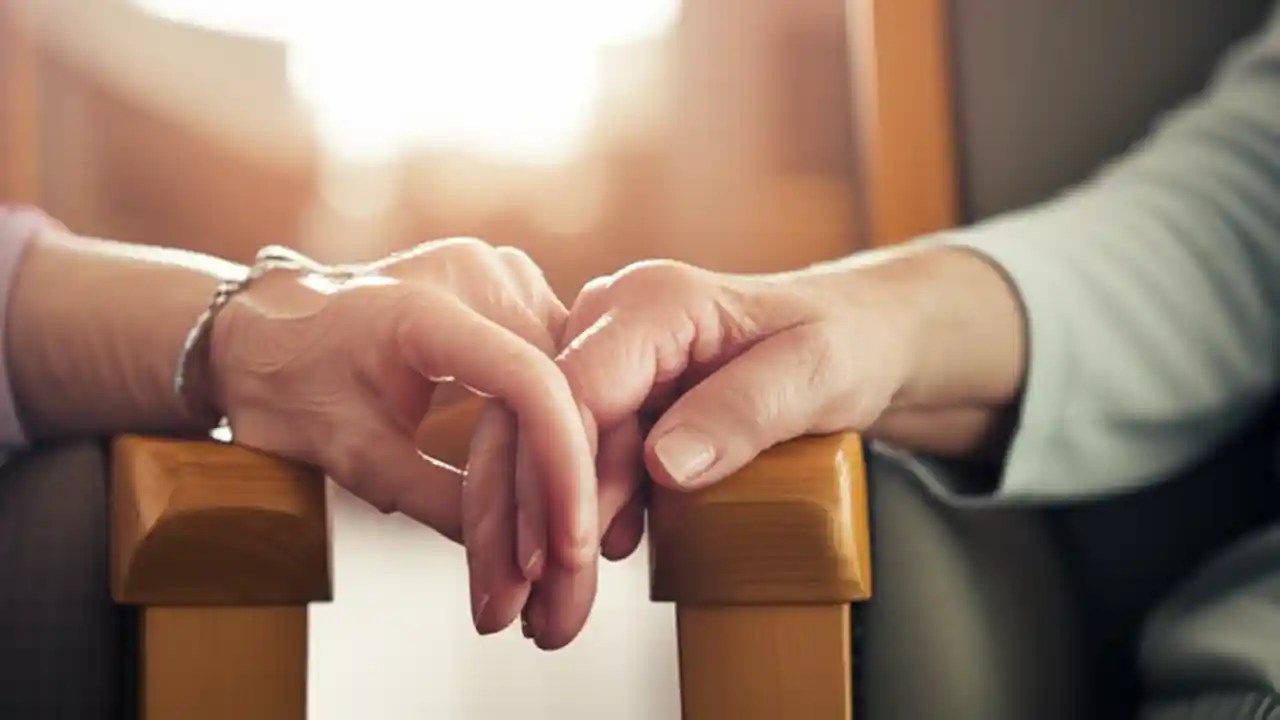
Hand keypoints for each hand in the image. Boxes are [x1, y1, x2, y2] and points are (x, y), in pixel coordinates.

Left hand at [210, 238, 597, 565]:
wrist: (267, 328)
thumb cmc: (289, 385)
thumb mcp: (352, 457)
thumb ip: (436, 501)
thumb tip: (516, 565)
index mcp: (426, 305)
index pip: (530, 380)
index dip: (561, 463)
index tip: (572, 541)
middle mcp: (480, 274)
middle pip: (561, 384)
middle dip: (569, 481)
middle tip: (568, 567)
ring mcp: (504, 276)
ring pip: (572, 379)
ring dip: (572, 461)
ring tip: (565, 544)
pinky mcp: (515, 295)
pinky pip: (558, 368)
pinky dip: (559, 433)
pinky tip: (561, 491)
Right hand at [464, 248, 1024, 648]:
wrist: (854, 344)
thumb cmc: (842, 345)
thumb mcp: (815, 375)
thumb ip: (743, 411)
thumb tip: (665, 464)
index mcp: (654, 302)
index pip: (578, 388)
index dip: (562, 473)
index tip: (566, 554)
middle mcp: (611, 323)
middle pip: (541, 424)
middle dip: (531, 524)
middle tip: (535, 613)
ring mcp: (605, 364)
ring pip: (538, 452)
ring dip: (533, 539)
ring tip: (542, 618)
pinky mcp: (611, 406)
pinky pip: (565, 467)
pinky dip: (558, 529)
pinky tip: (562, 586)